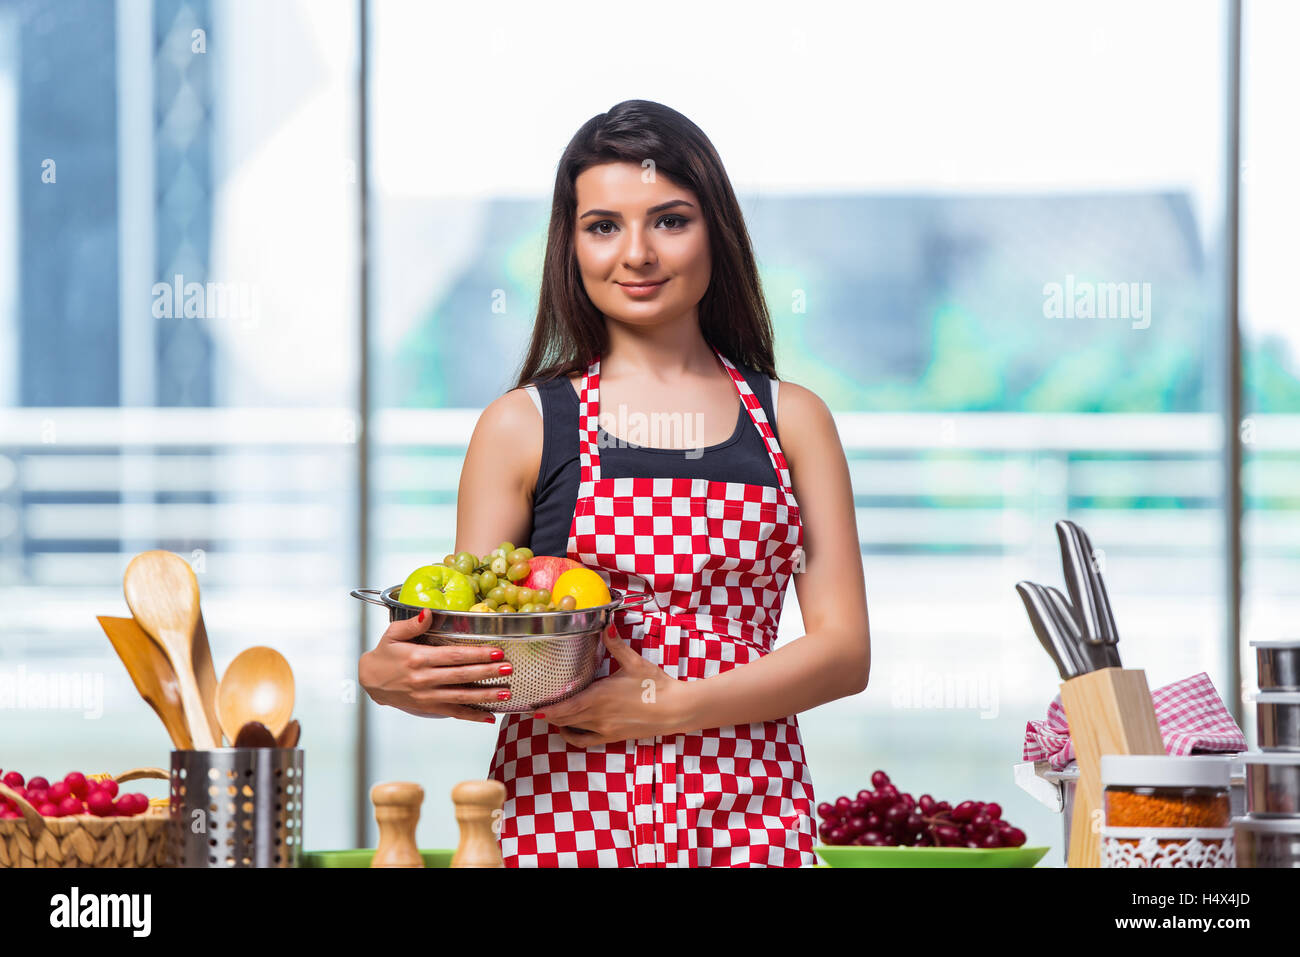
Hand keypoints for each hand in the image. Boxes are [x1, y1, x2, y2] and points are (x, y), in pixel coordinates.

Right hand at [359, 611, 508, 722]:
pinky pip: (454, 713)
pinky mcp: (429, 708)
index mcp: (418, 658)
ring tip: (506, 692)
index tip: (496, 651)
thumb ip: (413, 624)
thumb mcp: (393, 634)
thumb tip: (429, 612)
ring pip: (461, 697)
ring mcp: (427, 696)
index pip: (453, 656)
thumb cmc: (385, 655)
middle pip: (462, 676)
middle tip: (508, 668)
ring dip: (486, 695)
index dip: (476, 654)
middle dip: (487, 673)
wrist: (370, 681)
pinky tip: (490, 715)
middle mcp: (424, 679)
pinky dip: (473, 716)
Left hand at [537, 625, 686, 746]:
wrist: (675, 709)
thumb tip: (606, 625)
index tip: (531, 706)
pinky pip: (584, 740)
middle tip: (534, 706)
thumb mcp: (635, 662)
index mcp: (599, 695)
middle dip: (547, 714)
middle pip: (563, 719)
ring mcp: (604, 728)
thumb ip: (616, 645)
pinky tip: (567, 729)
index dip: (546, 709)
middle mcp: (598, 715)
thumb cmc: (656, 685)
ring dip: (557, 723)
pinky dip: (571, 736)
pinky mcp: (612, 736)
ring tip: (548, 714)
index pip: (564, 707)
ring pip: (571, 728)